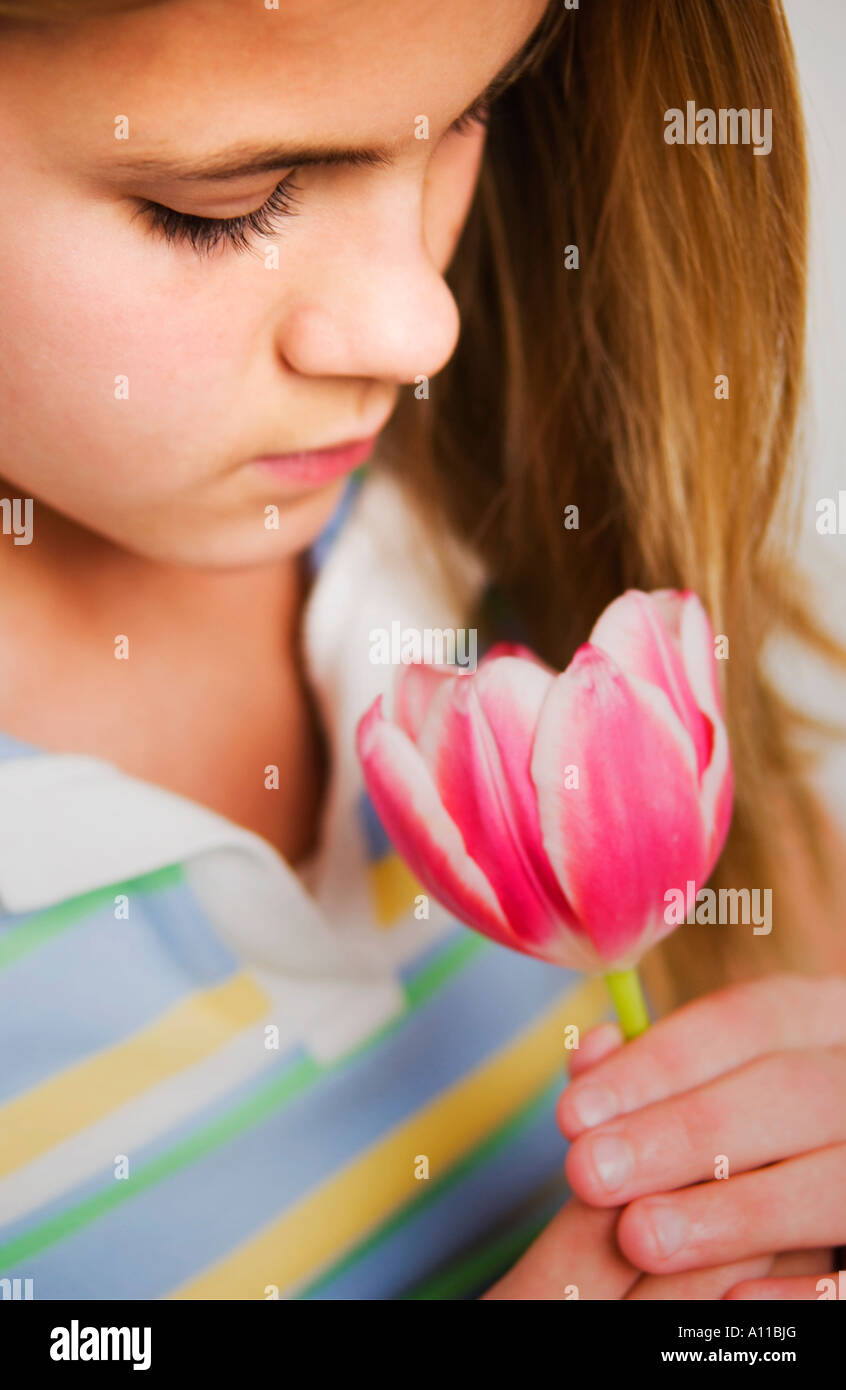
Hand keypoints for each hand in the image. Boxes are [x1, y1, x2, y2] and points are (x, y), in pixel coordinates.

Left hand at [482, 1021, 809, 1299]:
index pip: (743, 1022)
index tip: (573, 1114)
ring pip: (838, 1178)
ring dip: (737, 1210)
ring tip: (639, 1235)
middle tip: (590, 1173)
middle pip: (790, 1091)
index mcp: (820, 1018)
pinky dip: (810, 1289)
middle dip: (684, 1133)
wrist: (829, 1170)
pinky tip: (733, 1299)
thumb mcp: (714, 1080)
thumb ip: (654, 1071)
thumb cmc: (754, 1122)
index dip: (656, 1065)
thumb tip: (589, 1052)